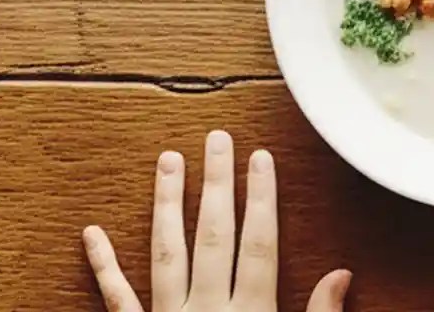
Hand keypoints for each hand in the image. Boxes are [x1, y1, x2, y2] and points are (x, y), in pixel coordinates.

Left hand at [82, 130, 350, 311]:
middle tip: (217, 139)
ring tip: (168, 161)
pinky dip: (103, 266)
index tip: (261, 158)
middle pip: (213, 236)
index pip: (258, 244)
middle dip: (217, 185)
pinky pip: (116, 300)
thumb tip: (341, 274)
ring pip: (166, 254)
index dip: (261, 198)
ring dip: (167, 206)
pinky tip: (91, 233)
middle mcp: (206, 311)